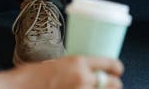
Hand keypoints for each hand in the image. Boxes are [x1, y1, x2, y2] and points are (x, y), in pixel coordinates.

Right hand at [7, 55, 123, 88]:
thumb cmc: (31, 77)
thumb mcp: (57, 63)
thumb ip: (75, 68)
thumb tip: (87, 72)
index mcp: (78, 63)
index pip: (109, 64)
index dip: (117, 68)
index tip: (117, 71)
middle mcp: (82, 79)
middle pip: (113, 84)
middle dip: (113, 85)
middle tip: (110, 85)